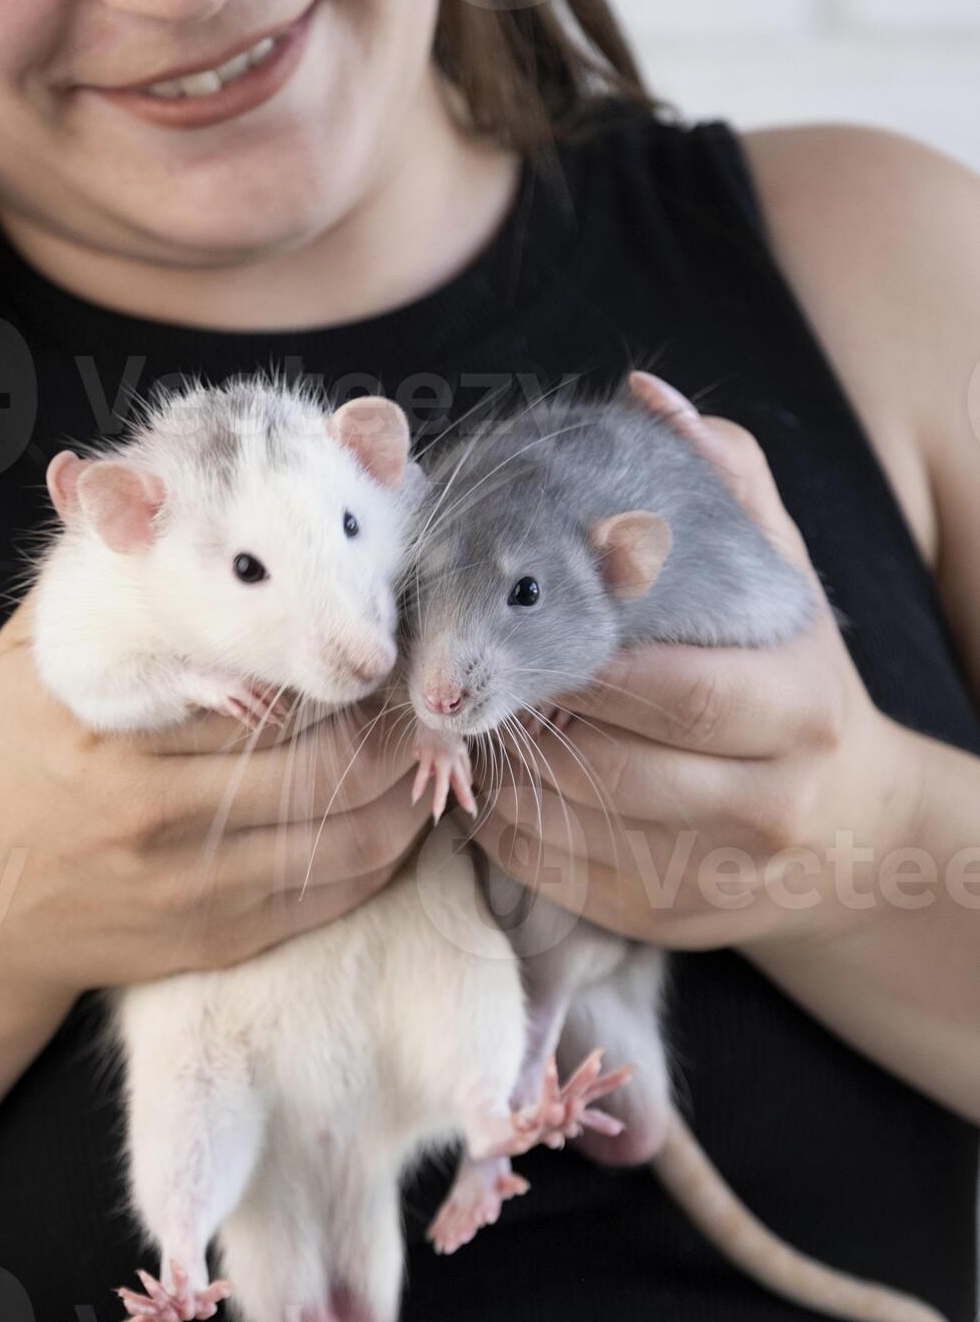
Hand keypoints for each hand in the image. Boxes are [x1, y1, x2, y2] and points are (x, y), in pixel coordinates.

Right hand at [0, 590, 426, 1017]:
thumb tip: (165, 489)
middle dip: (399, 728)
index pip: (268, 685)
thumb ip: (107, 585)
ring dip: (408, 794)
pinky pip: (330, 899)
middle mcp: (156, 815)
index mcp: (115, 729)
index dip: (343, 658)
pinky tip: (396, 814)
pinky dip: (382, 855)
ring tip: (427, 749)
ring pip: (349, 841)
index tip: (382, 631)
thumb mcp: (31, 658)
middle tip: (427, 689)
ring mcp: (191, 890)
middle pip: (328, 765)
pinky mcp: (215, 942)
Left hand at [478, 370, 923, 952]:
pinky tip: (489, 795)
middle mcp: (767, 798)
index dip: (581, 671)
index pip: (674, 693)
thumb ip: (723, 488)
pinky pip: (564, 884)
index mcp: (795, 705)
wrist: (857, 837)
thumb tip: (645, 399)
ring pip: (577, 830)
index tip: (512, 637)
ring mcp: (719, 872)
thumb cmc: (794, 687)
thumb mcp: (784, 584)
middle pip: (612, 770)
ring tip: (464, 735)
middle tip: (463, 687)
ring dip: (502, 785)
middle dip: (526, 729)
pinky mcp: (673, 922)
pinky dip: (509, 840)